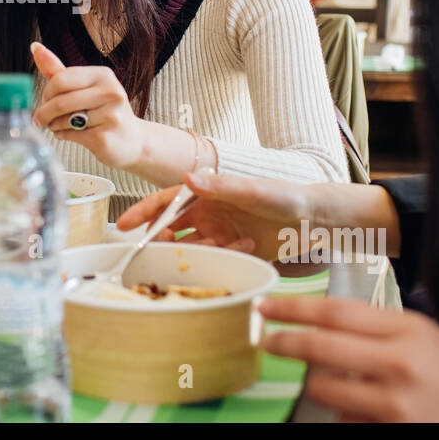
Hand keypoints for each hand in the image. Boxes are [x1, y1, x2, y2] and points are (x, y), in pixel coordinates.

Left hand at [30, 41, 147, 170]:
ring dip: (52, 125)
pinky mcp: (104, 138)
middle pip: (60, 101)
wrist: (132, 139)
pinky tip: (68, 134)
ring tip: (57, 125)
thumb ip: (58, 70)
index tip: (45, 100)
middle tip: (41, 118)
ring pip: (63, 120)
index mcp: (103, 75)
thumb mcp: (84, 86)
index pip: (61, 79)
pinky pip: (70, 135)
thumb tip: (35, 47)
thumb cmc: (104, 109)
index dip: (47, 92)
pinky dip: (62, 136)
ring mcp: (110, 116)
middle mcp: (110, 93)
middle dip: (44, 112)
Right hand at [116, 171, 313, 259]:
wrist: (315, 219)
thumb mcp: (253, 190)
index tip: (123, 226)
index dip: (143, 213)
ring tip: (218, 248)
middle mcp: (208, 214)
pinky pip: (217, 260)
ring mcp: (220, 234)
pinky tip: (247, 249)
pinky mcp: (234, 253)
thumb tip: (188, 178)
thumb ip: (221, 187)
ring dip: (197, 252)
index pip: (166, 203)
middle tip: (166, 249)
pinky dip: (225, 258)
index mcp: (207, 194)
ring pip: (192, 248)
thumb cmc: (285, 196)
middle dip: (164, 240)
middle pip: (172, 229)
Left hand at [258, 295, 438, 421]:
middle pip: (320, 346)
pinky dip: (347, 415)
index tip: (268, 306)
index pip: (335, 312)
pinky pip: (347, 420)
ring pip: (326, 388)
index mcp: (408, 330)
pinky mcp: (391, 431)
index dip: (294, 307)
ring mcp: (395, 403)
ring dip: (321, 385)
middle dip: (285, 343)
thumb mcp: (426, 338)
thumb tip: (326, 324)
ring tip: (341, 383)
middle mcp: (399, 364)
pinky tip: (368, 410)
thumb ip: (380, 329)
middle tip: (267, 340)